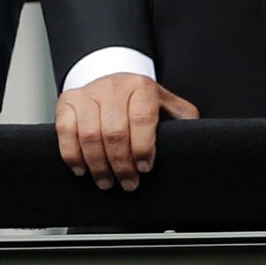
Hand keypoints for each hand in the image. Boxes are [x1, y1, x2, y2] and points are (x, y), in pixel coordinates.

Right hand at [56, 74, 196, 191]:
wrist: (113, 81)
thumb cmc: (140, 101)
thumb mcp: (167, 105)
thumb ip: (183, 119)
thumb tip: (199, 139)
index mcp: (141, 86)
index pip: (141, 119)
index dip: (143, 148)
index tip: (145, 168)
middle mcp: (113, 86)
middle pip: (114, 131)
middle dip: (121, 164)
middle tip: (128, 183)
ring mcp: (88, 93)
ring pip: (89, 134)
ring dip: (98, 165)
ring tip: (107, 182)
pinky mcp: (67, 101)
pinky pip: (65, 131)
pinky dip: (72, 155)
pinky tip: (82, 169)